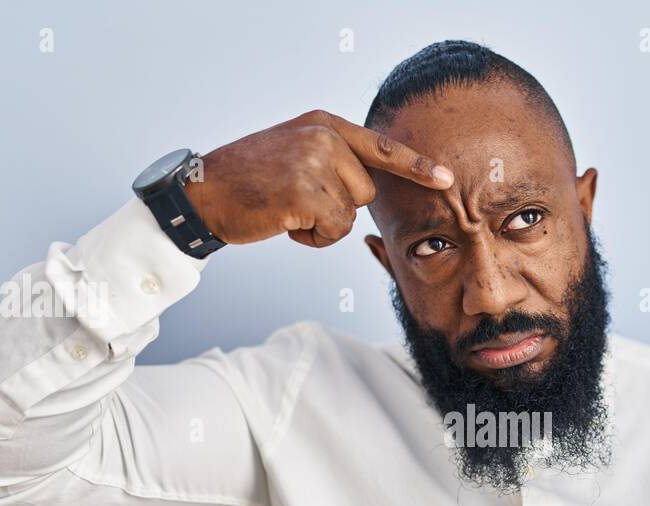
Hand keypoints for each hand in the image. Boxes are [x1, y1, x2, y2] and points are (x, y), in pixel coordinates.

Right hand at [184, 109, 453, 247]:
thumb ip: (331, 158)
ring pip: (350, 214)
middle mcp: (323, 137)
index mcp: (324, 124)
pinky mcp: (304, 192)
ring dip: (323, 224)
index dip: (416, 166)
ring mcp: (314, 162)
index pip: (381, 147)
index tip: (447, 179)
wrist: (202, 192)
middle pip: (366, 191)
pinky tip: (284, 222)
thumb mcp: (294, 151)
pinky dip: (312, 238)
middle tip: (297, 200)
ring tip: (287, 209)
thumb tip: (369, 184)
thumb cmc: (248, 181)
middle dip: (338, 206)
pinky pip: (333, 231)